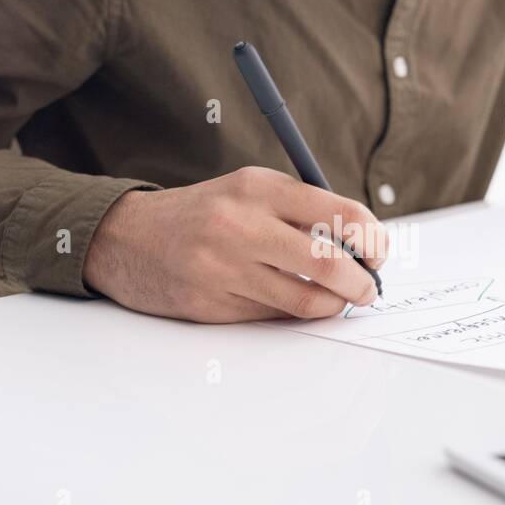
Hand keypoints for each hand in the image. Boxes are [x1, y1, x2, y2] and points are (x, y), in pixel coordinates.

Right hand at [84, 166, 386, 322]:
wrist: (126, 237)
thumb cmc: (205, 214)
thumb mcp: (250, 191)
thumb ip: (302, 211)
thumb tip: (363, 248)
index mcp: (259, 188)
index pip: (341, 214)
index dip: (373, 241)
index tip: (378, 255)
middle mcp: (241, 225)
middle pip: (328, 262)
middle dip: (360, 283)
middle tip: (367, 289)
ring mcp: (224, 268)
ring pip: (305, 299)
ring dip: (333, 306)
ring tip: (337, 300)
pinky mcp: (211, 305)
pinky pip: (273, 316)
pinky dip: (292, 313)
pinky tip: (289, 301)